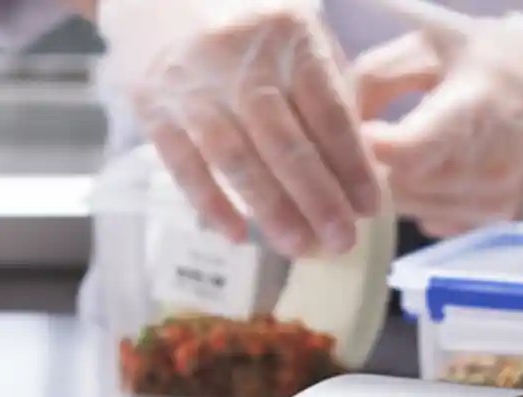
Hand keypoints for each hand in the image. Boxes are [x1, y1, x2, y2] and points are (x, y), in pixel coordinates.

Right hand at [98, 0, 381, 255]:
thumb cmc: (241, 18)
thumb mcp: (293, 30)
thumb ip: (323, 85)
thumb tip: (357, 162)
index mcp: (289, 35)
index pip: (328, 111)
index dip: (352, 165)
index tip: (370, 207)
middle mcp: (240, 60)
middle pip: (286, 144)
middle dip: (319, 200)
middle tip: (341, 241)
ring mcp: (192, 86)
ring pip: (237, 160)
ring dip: (270, 210)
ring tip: (298, 247)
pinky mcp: (152, 108)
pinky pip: (184, 165)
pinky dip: (210, 203)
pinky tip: (235, 235)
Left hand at [352, 0, 522, 237]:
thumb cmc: (487, 57)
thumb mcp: (428, 42)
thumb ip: (371, 79)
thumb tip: (327, 129)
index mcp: (477, 107)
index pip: (408, 152)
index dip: (369, 147)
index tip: (356, 131)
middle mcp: (495, 163)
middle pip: (397, 186)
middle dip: (371, 167)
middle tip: (371, 140)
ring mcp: (500, 199)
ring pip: (407, 210)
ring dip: (392, 185)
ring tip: (406, 150)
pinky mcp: (500, 222)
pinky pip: (431, 224)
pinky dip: (420, 202)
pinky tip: (433, 172)